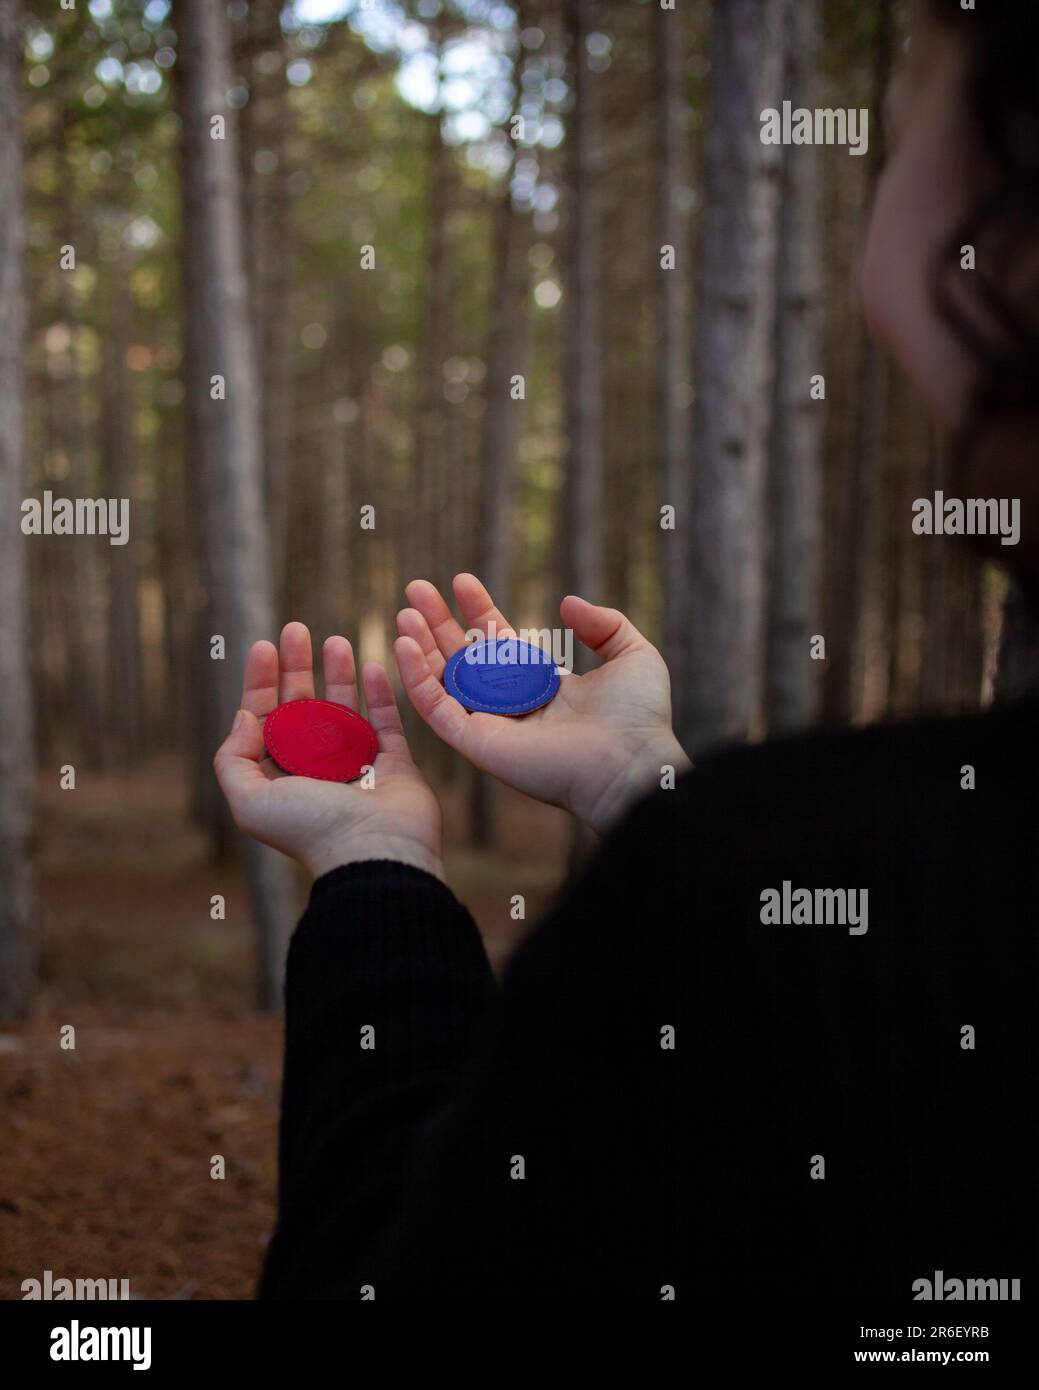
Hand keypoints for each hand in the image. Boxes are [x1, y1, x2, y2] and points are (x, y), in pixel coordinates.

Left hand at [214, 622, 443, 880]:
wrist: (374, 853)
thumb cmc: (311, 829)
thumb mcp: (250, 800)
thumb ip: (232, 758)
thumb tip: (245, 716)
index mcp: (281, 775)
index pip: (266, 718)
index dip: (261, 681)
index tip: (264, 646)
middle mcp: (317, 767)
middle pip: (304, 705)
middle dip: (298, 666)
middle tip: (296, 629)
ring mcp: (357, 763)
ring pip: (346, 707)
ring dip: (338, 672)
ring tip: (335, 639)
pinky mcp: (394, 762)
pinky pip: (387, 719)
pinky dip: (380, 692)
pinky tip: (372, 664)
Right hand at [394, 574, 689, 835]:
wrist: (630, 762)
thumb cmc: (638, 717)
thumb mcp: (632, 654)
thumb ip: (603, 623)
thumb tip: (566, 603)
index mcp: (543, 685)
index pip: (499, 642)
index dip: (479, 610)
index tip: (462, 580)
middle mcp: (512, 704)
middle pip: (464, 657)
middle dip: (439, 623)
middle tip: (416, 589)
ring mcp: (491, 724)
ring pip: (443, 681)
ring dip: (420, 646)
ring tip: (404, 611)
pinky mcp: (476, 742)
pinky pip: (435, 707)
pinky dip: (415, 677)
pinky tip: (403, 644)